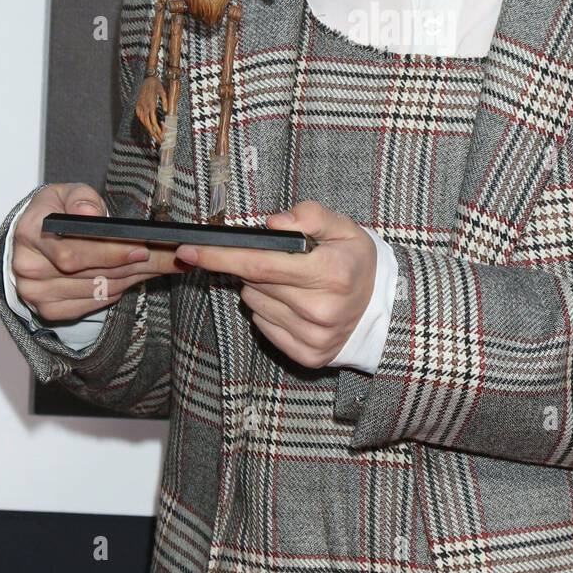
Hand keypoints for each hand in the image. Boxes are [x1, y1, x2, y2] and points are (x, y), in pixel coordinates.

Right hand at [10, 183, 187, 324]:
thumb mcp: (67, 193)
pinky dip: (117, 291)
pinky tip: (133, 277)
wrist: (35, 237)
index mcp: (30, 233)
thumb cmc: (57, 211)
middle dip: (135, 265)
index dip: (110, 253)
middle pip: (90, 274)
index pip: (72, 254)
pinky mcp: (49, 310)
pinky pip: (93, 304)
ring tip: (159, 264)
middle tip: (170, 258)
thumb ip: (81, 199)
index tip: (142, 249)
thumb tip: (89, 212)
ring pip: (97, 290)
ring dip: (133, 278)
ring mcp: (36, 293)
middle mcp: (29, 267)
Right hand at [136, 75, 167, 143]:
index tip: (162, 135)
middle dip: (154, 134)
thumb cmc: (157, 85)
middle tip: (160, 141)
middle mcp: (144, 107)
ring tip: (155, 138)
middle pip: (148, 124)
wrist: (148, 78)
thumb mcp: (163, 92)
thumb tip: (167, 112)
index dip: (158, 130)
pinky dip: (144, 124)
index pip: (154, 121)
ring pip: (144, 122)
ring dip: (149, 130)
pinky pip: (140, 117)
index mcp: (151, 104)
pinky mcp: (137, 106)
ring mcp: (140, 107)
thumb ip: (165, 102)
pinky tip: (148, 128)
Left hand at [175, 200, 376, 367]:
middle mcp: (321, 309)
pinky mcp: (308, 356)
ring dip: (260, 289)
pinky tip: (292, 304)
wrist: (381, 307)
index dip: (222, 256)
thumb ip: (309, 215)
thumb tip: (271, 224)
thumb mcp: (343, 227)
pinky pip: (264, 327)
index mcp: (331, 273)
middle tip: (272, 258)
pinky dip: (270, 311)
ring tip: (290, 282)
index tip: (190, 249)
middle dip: (249, 265)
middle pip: (254, 283)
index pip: (261, 264)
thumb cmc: (355, 261)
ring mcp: (314, 337)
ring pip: (254, 305)